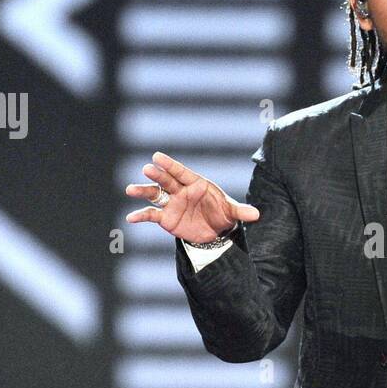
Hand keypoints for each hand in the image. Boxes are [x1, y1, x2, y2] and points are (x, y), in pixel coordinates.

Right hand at [124, 151, 259, 242]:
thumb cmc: (222, 214)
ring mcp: (171, 203)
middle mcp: (181, 191)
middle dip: (157, 175)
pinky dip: (141, 215)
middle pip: (167, 180)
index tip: (157, 156)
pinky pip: (151, 215)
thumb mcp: (232, 213)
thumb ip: (241, 212)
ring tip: (130, 189)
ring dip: (143, 191)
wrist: (214, 231)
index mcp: (196, 183)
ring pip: (154, 194)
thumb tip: (257, 215)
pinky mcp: (166, 218)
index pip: (181, 172)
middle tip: (147, 169)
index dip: (170, 165)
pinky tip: (130, 218)